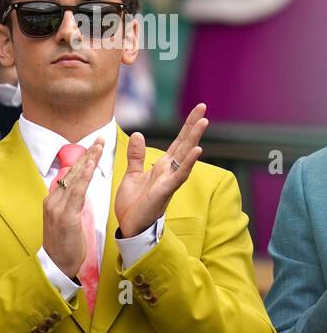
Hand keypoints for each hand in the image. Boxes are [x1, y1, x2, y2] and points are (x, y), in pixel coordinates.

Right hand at [42, 138, 103, 279]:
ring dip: (88, 161)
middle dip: (86, 155)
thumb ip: (70, 205)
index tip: (92, 148)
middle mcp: (52, 201)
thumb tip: (78, 193)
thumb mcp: (65, 222)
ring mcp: (57, 208)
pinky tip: (92, 166)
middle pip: (71, 172)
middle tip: (99, 139)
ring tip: (99, 147)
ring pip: (74, 178)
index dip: (81, 161)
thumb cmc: (64, 246)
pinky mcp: (65, 216)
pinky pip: (77, 192)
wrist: (56, 266)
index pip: (68, 176)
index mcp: (52, 201)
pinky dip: (85, 177)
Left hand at [115, 103, 207, 237]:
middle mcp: (169, 171)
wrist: (130, 226)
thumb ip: (136, 156)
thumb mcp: (132, 174)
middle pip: (184, 144)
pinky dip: (187, 163)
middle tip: (203, 106)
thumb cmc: (134, 203)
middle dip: (193, 126)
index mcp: (162, 166)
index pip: (178, 142)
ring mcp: (169, 181)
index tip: (198, 108)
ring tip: (203, 122)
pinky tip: (197, 151)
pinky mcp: (165, 192)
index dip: (187, 125)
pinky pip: (179, 176)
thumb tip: (138, 134)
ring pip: (185, 156)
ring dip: (194, 139)